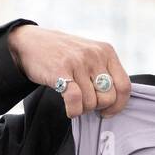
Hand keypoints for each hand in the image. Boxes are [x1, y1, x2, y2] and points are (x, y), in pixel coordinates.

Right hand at [8, 25, 132, 119]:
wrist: (30, 42)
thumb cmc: (63, 54)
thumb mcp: (90, 55)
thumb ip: (105, 72)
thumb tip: (117, 102)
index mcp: (106, 51)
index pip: (124, 86)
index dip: (118, 105)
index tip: (107, 112)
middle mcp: (95, 55)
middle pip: (109, 97)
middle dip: (97, 107)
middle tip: (86, 103)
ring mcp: (78, 62)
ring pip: (91, 103)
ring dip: (82, 109)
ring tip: (73, 100)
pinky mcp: (61, 71)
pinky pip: (75, 101)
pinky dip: (73, 111)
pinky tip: (69, 109)